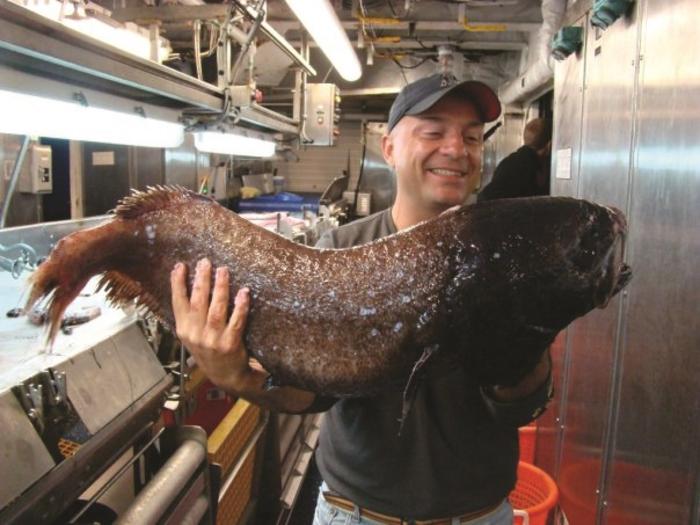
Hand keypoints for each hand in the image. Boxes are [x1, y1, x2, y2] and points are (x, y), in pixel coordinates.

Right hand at [170, 258, 254, 391]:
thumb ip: (189, 315)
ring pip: (216, 309)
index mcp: (184, 330)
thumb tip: (189, 284)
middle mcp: (196, 334)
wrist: (225, 376)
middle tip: (205, 262)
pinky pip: (236, 322)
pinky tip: (243, 293)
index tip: (181, 266)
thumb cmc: (208, 351)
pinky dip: (240, 307)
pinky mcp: (230, 344)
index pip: (178, 303)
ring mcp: (213, 340)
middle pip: (198, 302)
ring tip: (222, 270)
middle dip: (201, 280)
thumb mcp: (191, 336)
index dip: (178, 284)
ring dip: (220, 288)